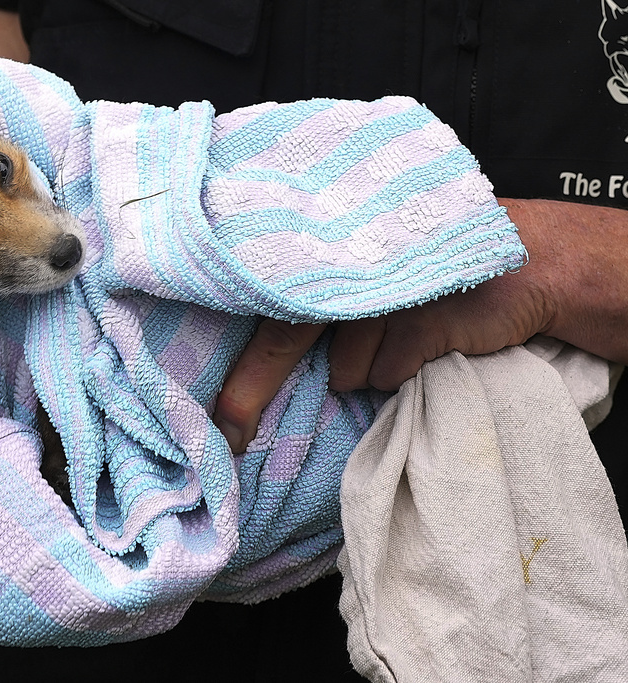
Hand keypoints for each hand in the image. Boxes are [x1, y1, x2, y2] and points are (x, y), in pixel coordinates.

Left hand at [213, 198, 627, 452]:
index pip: (261, 310)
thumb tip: (263, 377)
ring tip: (402, 333)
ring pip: (345, 369)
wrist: (524, 264)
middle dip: (251, 392)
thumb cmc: (427, 278)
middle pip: (281, 338)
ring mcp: (383, 286)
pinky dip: (403, 370)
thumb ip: (318, 306)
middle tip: (230, 434)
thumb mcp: (367, 281)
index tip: (215, 420)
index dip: (235, 365)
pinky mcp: (422, 313)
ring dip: (367, 369)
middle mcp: (344, 261)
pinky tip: (429, 340)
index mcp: (322, 249)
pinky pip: (388, 373)